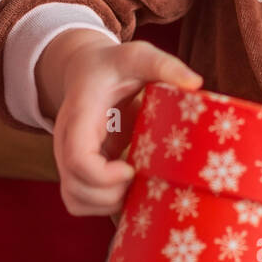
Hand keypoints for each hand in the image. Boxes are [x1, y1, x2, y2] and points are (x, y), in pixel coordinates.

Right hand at [39, 32, 202, 218]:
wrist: (87, 69)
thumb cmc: (114, 64)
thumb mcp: (138, 56)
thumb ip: (164, 66)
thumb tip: (196, 84)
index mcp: (79, 115)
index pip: (77, 159)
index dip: (104, 176)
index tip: (132, 168)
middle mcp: (65, 141)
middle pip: (74, 187)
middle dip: (111, 195)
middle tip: (141, 179)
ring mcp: (67, 158)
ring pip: (73, 199)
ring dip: (106, 204)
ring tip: (136, 186)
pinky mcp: (76, 169)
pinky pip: (78, 201)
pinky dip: (101, 206)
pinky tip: (127, 191)